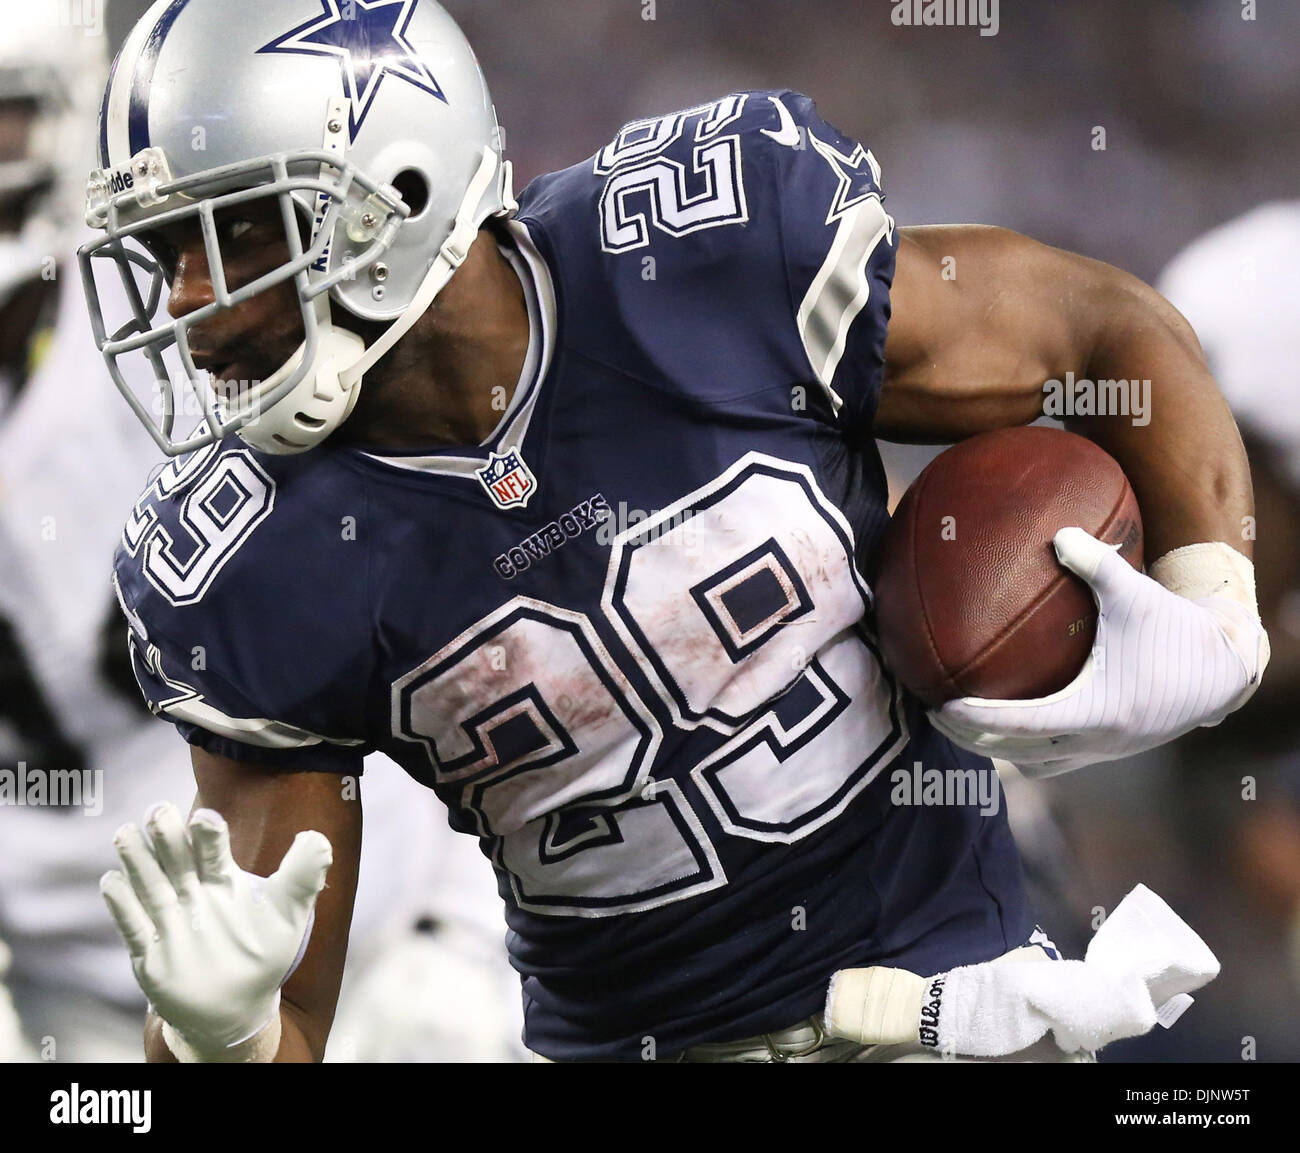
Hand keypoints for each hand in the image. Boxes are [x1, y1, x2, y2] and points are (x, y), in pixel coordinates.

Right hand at [100, 802, 331, 1052]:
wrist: (237, 1005)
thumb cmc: (263, 952)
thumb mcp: (290, 913)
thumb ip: (302, 876)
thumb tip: (318, 839)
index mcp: (224, 880)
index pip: (213, 851)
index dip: (208, 835)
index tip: (205, 818)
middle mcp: (192, 894)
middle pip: (177, 860)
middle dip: (167, 837)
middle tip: (159, 812)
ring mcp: (169, 922)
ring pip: (151, 886)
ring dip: (138, 861)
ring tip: (126, 833)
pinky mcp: (151, 953)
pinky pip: (133, 926)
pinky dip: (122, 906)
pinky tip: (112, 882)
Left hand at [928, 528, 1269, 776]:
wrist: (1226, 669)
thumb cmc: (1178, 629)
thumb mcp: (1137, 594)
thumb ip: (1096, 562)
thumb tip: (1059, 531)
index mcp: (1097, 711)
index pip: (1019, 725)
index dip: (976, 720)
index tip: (941, 706)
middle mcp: (1098, 741)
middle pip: (1015, 754)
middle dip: (970, 741)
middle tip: (933, 714)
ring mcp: (1104, 751)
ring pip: (1035, 764)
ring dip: (996, 750)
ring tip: (960, 726)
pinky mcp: (1110, 749)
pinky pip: (1055, 759)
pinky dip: (1025, 748)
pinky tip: (1004, 725)